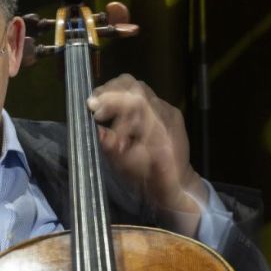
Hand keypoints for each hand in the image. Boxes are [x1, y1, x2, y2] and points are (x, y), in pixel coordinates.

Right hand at [87, 74, 206, 233]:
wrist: (177, 184)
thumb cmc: (149, 180)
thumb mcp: (126, 166)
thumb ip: (111, 146)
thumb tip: (95, 128)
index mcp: (159, 130)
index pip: (136, 100)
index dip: (111, 100)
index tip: (92, 108)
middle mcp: (167, 114)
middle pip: (137, 87)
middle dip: (110, 92)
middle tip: (93, 105)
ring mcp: (170, 110)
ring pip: (140, 88)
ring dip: (117, 93)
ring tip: (102, 106)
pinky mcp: (169, 110)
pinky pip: (146, 96)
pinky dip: (126, 98)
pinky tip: (116, 111)